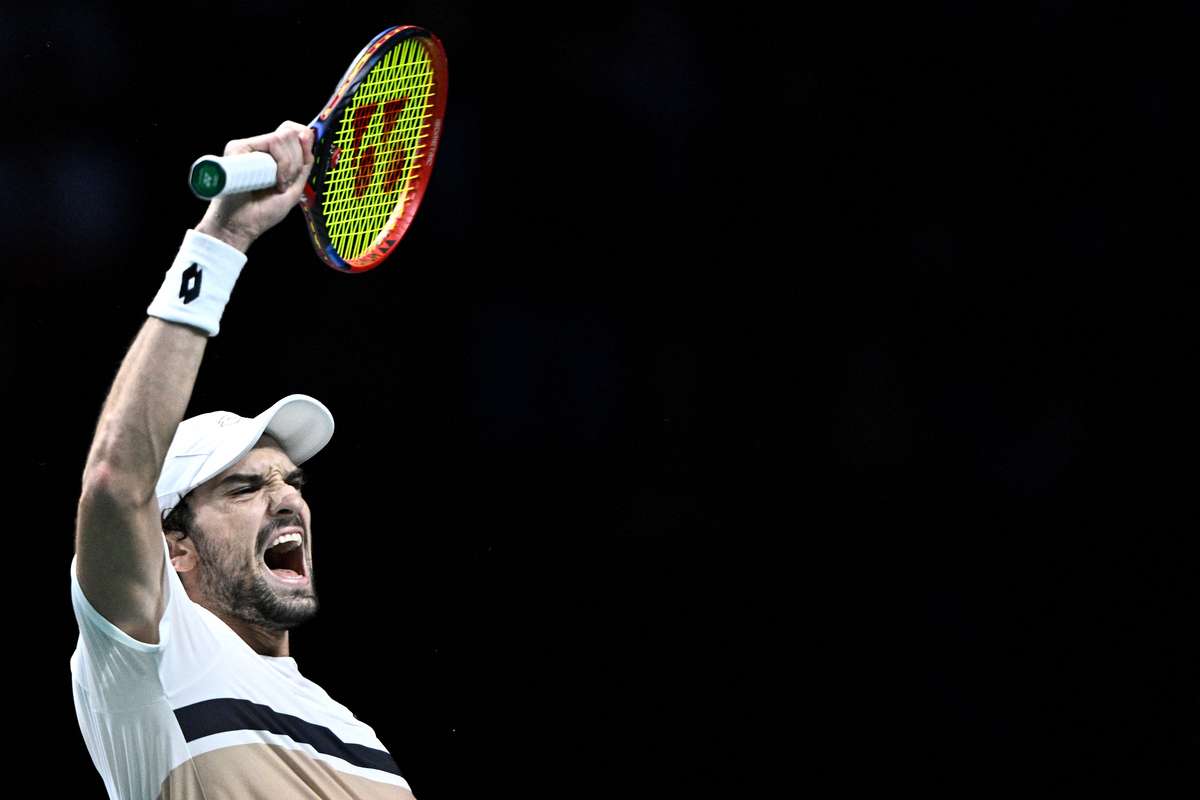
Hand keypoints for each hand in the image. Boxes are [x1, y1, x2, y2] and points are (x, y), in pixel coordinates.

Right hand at [194, 121, 315, 251]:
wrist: (241, 226)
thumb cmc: (263, 211)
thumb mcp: (294, 187)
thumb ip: (304, 165)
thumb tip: (307, 135)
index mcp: (270, 154)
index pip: (291, 130)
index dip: (303, 139)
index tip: (306, 157)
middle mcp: (258, 147)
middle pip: (291, 133)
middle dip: (297, 162)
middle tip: (285, 183)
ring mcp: (247, 146)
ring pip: (283, 137)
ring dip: (290, 166)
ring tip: (277, 186)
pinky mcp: (238, 147)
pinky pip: (273, 143)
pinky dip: (283, 164)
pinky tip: (275, 182)